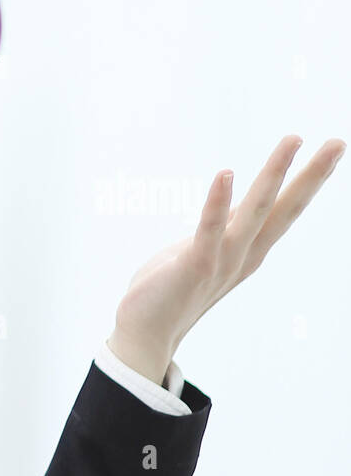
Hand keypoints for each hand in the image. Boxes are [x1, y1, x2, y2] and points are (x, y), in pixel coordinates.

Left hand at [107, 133, 345, 384]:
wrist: (144, 335)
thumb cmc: (169, 290)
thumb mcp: (202, 251)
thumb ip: (220, 229)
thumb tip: (232, 205)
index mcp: (248, 251)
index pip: (284, 210)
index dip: (307, 180)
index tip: (333, 150)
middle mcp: (243, 256)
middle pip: (284, 209)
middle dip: (311, 175)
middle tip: (338, 141)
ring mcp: (222, 261)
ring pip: (254, 212)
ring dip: (273, 175)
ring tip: (293, 140)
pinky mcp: (194, 266)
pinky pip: (208, 230)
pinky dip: (218, 202)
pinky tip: (226, 174)